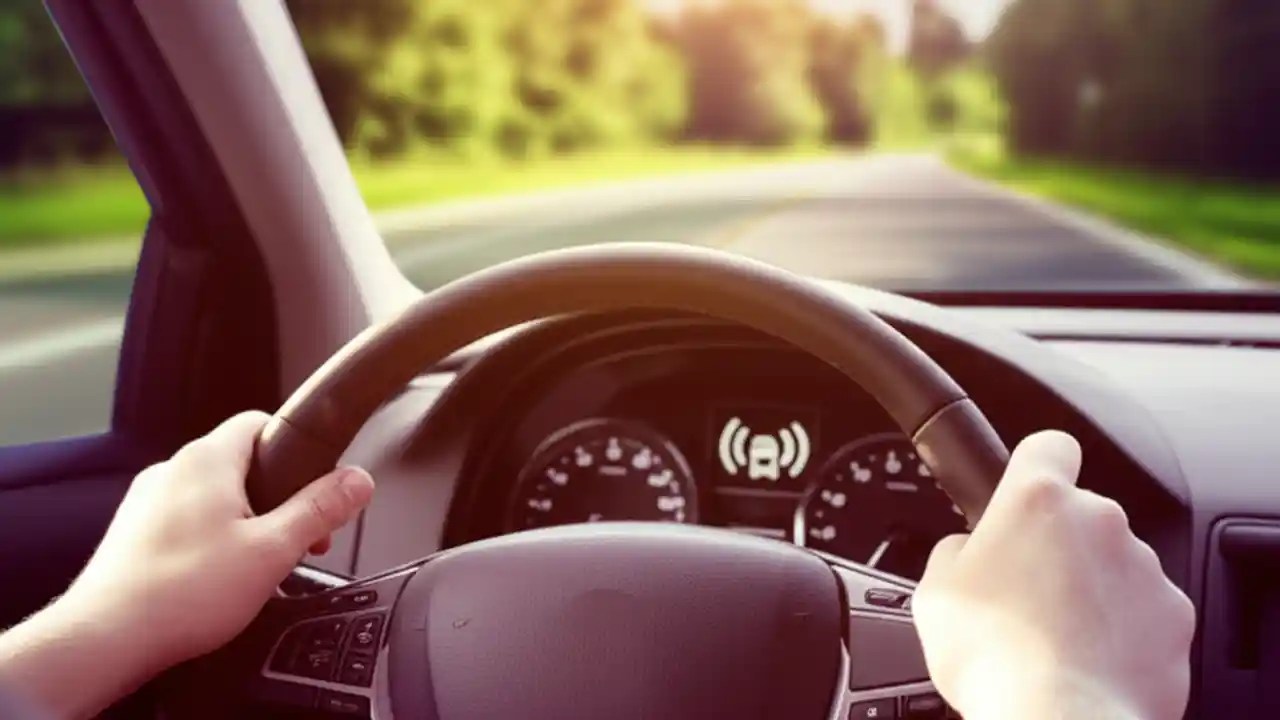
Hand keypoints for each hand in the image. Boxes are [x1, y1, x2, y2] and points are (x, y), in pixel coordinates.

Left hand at [0, 411, 373, 718]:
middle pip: (242, 464)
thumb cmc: (181, 593)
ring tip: (258, 566)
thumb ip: (320, 510)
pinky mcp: (135, 533)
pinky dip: (211, 541)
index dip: (296, 448)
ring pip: (214, 496)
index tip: (317, 481)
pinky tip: (219, 579)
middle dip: (277, 498)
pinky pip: (186, 521)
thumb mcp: (273, 550)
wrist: (107, 638)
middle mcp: (173, 470)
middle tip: (296, 538)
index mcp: (207, 460)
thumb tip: (357, 480)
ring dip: (245, 522)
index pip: (261, 422)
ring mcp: (148, 501)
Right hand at [913, 431, 1194, 719]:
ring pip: (1113, 563)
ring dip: (1090, 587)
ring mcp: (1143, 567)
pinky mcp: (1173, 615)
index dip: (1036, 466)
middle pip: (1079, 515)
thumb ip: (956, 551)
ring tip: (1054, 635)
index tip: (1025, 488)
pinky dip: (1122, 628)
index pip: (1049, 446)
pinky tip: (1088, 659)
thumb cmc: (994, 656)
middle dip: (1057, 546)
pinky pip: (1143, 609)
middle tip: (1023, 592)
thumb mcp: (935, 591)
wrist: (1058, 719)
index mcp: (1037, 500)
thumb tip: (967, 551)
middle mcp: (1099, 521)